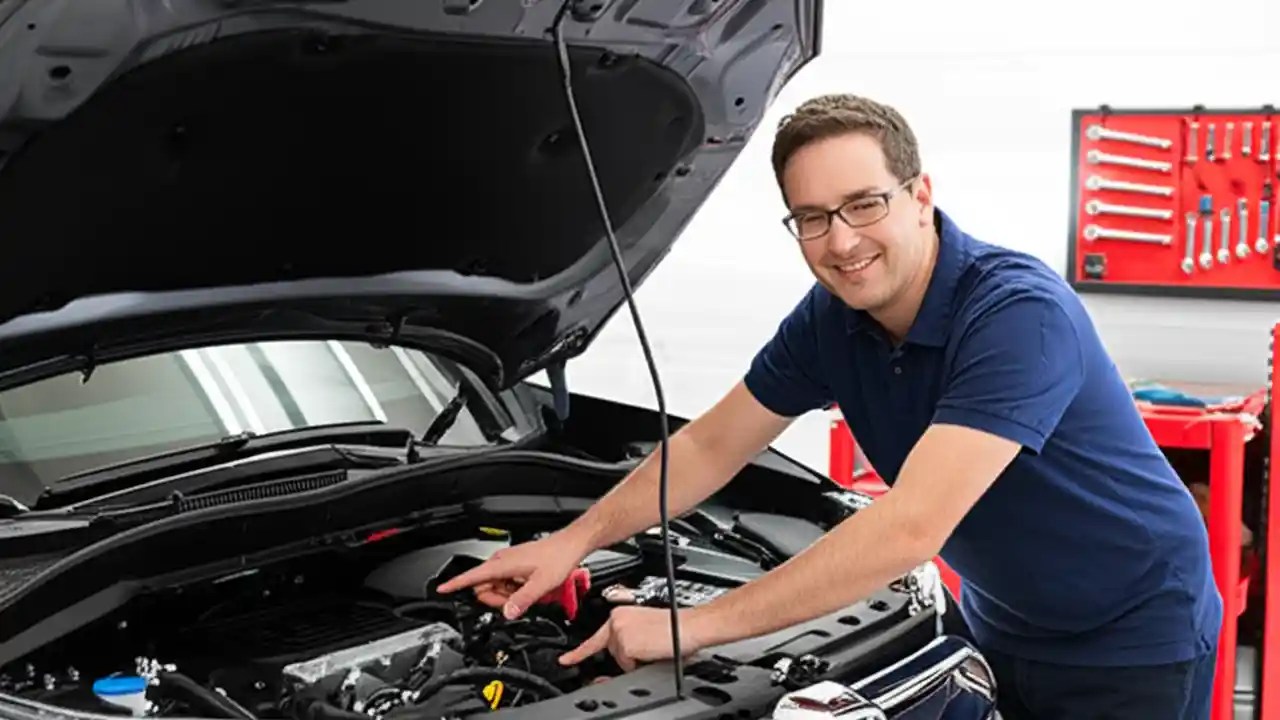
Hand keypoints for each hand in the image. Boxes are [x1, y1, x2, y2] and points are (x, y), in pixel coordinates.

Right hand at [435, 531, 587, 619]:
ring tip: (526, 593)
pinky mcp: (514, 565)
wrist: (569, 545)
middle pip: (483, 586)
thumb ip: (522, 600)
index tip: (441, 589)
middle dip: (494, 599)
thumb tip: (507, 613)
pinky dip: (512, 590)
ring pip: (495, 586)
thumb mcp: (541, 584)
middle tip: (515, 602)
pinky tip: (527, 588)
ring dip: (505, 595)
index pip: (471, 576)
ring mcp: (508, 562)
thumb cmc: (557, 558)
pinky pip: (505, 582)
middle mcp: (501, 561)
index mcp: (503, 564)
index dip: (454, 584)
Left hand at [557, 606, 705, 671]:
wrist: (689, 625)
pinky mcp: (625, 644)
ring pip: (619, 659)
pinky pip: (627, 665)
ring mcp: (619, 632)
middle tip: (648, 645)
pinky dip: (639, 663)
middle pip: (610, 651)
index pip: (594, 637)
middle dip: (627, 655)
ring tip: (652, 645)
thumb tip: (612, 663)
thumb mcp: (643, 630)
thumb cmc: (674, 627)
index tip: (565, 660)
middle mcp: (615, 620)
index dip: (578, 653)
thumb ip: (624, 641)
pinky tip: (651, 649)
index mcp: (619, 614)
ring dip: (634, 659)